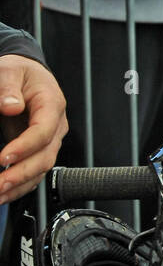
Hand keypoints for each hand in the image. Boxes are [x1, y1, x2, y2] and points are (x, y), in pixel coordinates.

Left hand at [0, 55, 68, 204]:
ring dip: (19, 185)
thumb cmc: (20, 72)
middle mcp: (55, 125)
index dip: (25, 147)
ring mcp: (49, 139)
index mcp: (52, 103)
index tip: (3, 158)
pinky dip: (19, 186)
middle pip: (45, 156)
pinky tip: (3, 194)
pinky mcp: (38, 149)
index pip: (43, 131)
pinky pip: (33, 172)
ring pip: (40, 169)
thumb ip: (8, 87)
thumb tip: (11, 107)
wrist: (25, 74)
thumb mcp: (10, 71)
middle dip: (21, 174)